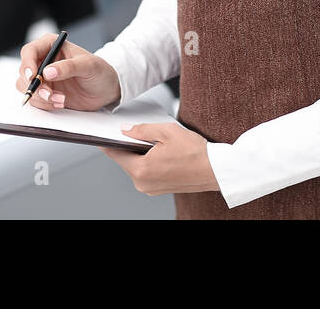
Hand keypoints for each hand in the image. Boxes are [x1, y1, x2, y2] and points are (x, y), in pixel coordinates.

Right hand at [14, 33, 122, 110]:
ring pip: (26, 87)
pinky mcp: (45, 92)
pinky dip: (45, 104)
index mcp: (52, 45)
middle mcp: (44, 60)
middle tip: (49, 94)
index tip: (33, 77)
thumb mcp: (88, 66)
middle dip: (35, 85)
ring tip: (60, 100)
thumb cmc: (99, 71)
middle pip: (24, 71)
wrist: (106, 90)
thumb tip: (48, 72)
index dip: (28, 63)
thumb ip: (68, 67)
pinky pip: (34, 99)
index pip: (30, 51)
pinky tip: (60, 103)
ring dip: (40, 97)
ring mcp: (43, 77)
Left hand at [100, 124, 219, 194]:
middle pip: (125, 160)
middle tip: (140, 132)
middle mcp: (143, 183)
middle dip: (129, 145)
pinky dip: (149, 162)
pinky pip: (146, 173)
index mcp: (141, 170)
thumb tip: (125, 130)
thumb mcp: (166, 131)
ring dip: (141, 154)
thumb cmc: (195, 152)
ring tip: (157, 143)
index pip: (115, 154)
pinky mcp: (159, 190)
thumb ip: (141, 130)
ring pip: (136, 166)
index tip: (104, 133)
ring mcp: (151, 189)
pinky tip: (162, 153)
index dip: (109, 140)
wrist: (215, 170)